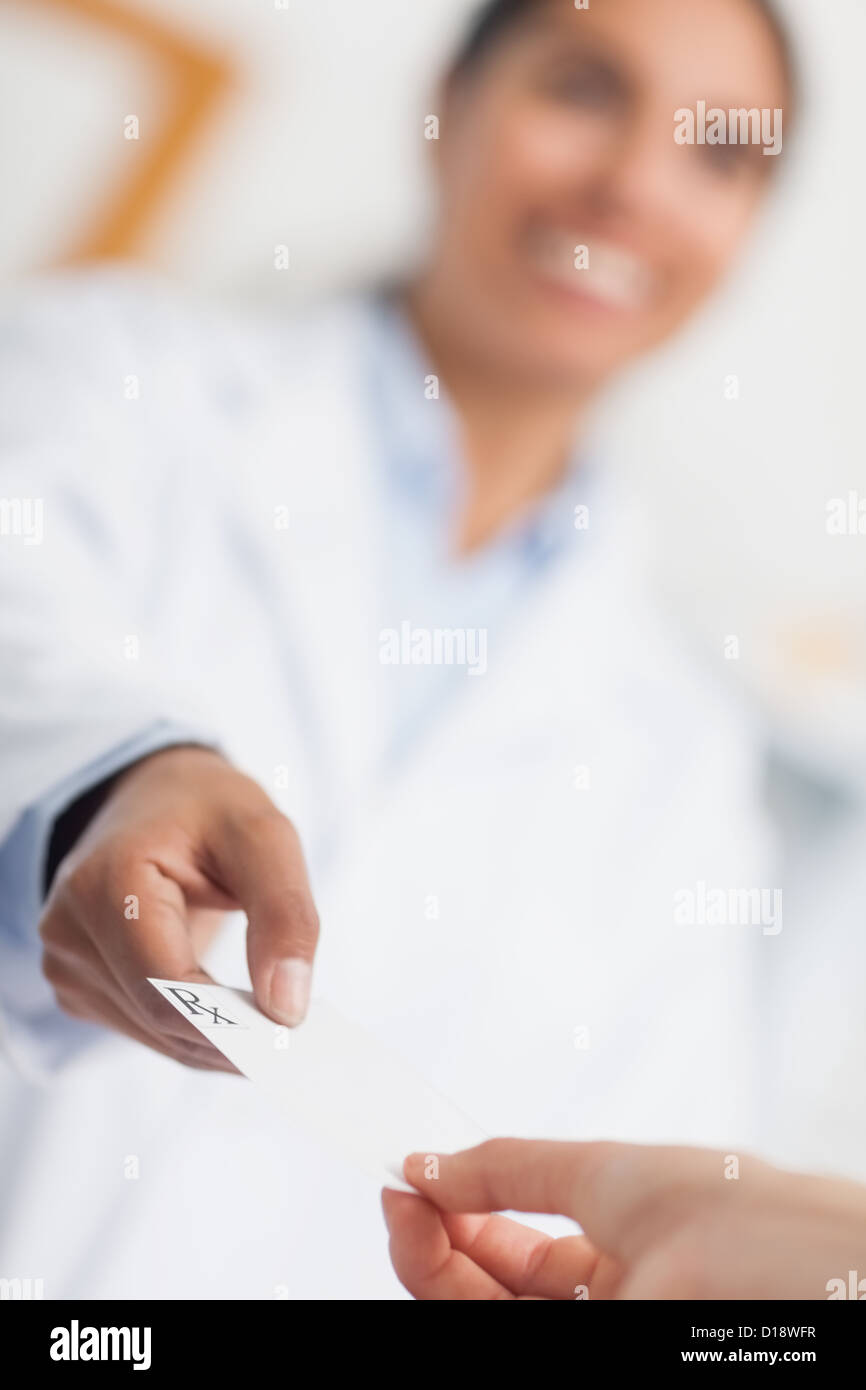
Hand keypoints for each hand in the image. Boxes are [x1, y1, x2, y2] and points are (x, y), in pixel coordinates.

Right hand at [39, 746, 318, 1069]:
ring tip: (276, 1017)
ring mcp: (66, 963)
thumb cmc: (208, 810)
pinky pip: (149, 1031)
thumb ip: (284, 914)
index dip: (232, 1021)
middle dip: (237, 1036)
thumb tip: (287, 1008)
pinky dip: (199, 1032)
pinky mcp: (79, 985)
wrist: (154, 799)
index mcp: (106, 883)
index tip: (294, 1035)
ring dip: (221, 1040)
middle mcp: (69, 930)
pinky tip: (236, 1012)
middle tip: (304, 1038)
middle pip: (163, 1019)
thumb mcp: (263, 835)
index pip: (167, 984)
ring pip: (158, 1036)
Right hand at [383, 1138, 865, 1299]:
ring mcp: (593, 1328)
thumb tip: (432, 1162)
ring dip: (431, 1258)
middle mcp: (603, 1301)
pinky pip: (496, 1331)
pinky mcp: (581, 1355)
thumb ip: (509, 1169)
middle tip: (400, 1192)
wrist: (778, 1270)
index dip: (464, 1204)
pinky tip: (428, 1247)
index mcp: (623, 1251)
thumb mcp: (602, 1170)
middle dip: (435, 1233)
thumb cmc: (722, 1211)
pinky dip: (450, 1288)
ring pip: (483, 1308)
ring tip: (405, 1208)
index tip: (416, 1173)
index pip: (520, 1242)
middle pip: (491, 1280)